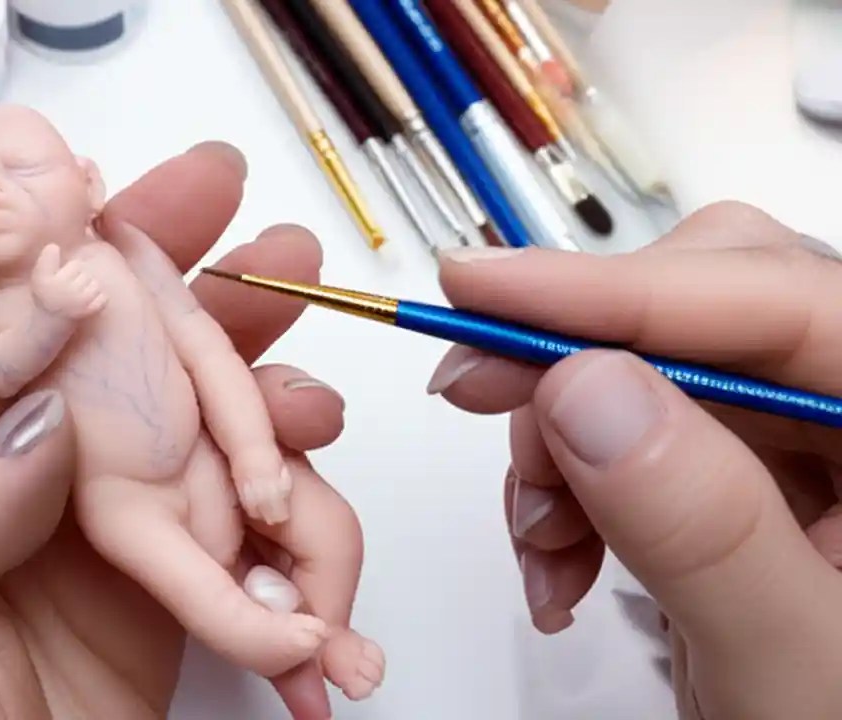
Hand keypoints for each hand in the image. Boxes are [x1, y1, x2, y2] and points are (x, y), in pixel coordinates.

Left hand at [0, 142, 357, 719]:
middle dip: (198, 296)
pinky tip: (315, 511)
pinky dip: (290, 520)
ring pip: (196, 435)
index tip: (138, 198)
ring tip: (317, 402)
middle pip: (117, 358)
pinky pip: (238, 533)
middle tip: (280, 250)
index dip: (66, 248)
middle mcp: (28, 485)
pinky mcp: (167, 597)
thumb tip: (49, 414)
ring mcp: (107, 538)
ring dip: (265, 404)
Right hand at [427, 202, 841, 717]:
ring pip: (647, 369)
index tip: (486, 291)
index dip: (618, 289)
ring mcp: (804, 449)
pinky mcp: (741, 480)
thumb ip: (704, 530)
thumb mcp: (792, 668)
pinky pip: (628, 432)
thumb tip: (588, 391)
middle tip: (474, 389)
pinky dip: (567, 485)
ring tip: (541, 538)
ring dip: (558, 444)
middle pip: (703, 311)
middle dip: (574, 362)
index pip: (778, 304)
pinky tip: (559, 554)